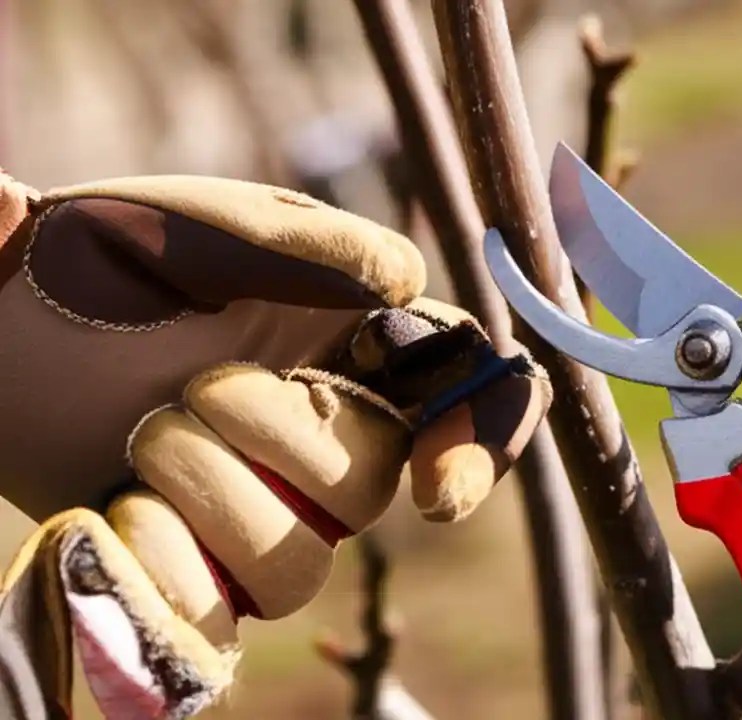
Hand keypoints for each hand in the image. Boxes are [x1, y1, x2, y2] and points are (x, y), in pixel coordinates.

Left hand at [0, 171, 548, 717]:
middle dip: (280, 441)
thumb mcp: (207, 226)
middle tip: (196, 388)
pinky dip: (162, 571)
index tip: (435, 492)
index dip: (479, 448)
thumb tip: (407, 284)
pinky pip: (215, 619)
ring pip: (296, 568)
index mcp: (358, 346)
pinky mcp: (194, 567)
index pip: (471, 398)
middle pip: (371, 487)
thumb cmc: (109, 259)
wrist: (1, 315)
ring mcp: (263, 511)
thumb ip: (313, 244)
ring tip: (143, 439)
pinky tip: (114, 513)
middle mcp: (327, 436)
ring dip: (212, 498)